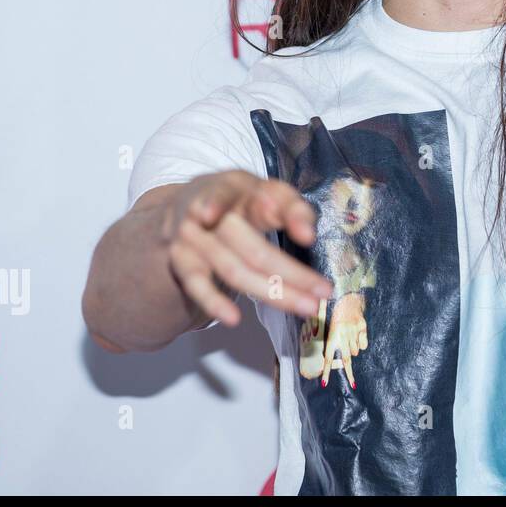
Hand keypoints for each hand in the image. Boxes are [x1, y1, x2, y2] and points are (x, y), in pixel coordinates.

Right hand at [160, 170, 330, 327]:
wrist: (185, 205)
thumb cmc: (239, 200)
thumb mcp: (265, 192)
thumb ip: (291, 208)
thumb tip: (308, 236)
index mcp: (240, 188)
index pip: (267, 198)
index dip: (288, 216)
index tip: (309, 237)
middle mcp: (212, 210)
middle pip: (255, 248)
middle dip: (291, 273)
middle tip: (324, 291)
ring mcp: (193, 237)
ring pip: (234, 270)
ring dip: (271, 292)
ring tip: (306, 307)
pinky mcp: (181, 259)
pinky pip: (197, 284)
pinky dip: (213, 302)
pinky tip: (234, 318)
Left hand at [320, 292, 368, 388]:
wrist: (348, 300)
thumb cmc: (337, 317)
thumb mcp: (331, 330)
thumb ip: (334, 345)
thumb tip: (342, 361)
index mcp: (332, 337)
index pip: (328, 358)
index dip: (327, 372)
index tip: (325, 383)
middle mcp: (342, 335)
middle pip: (346, 359)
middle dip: (349, 373)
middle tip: (353, 384)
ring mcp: (353, 332)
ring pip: (356, 351)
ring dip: (353, 350)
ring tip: (350, 339)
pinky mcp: (362, 327)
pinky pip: (364, 344)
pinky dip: (361, 343)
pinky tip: (357, 334)